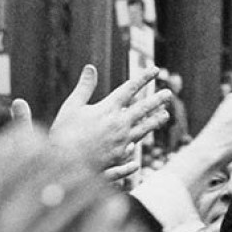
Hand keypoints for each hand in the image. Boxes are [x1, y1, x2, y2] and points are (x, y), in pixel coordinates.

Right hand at [45, 65, 169, 180]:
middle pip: (143, 109)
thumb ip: (84, 87)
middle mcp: (120, 125)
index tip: (155, 69)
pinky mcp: (119, 158)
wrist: (64, 164)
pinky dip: (137, 150)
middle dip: (156, 100)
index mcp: (108, 109)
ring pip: (144, 129)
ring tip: (165, 115)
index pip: (130, 89)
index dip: (143, 78)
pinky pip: (132, 153)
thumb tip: (91, 67)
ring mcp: (122, 143)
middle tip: (168, 93)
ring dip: (155, 121)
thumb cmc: (63, 134)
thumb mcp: (71, 107)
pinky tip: (139, 154)